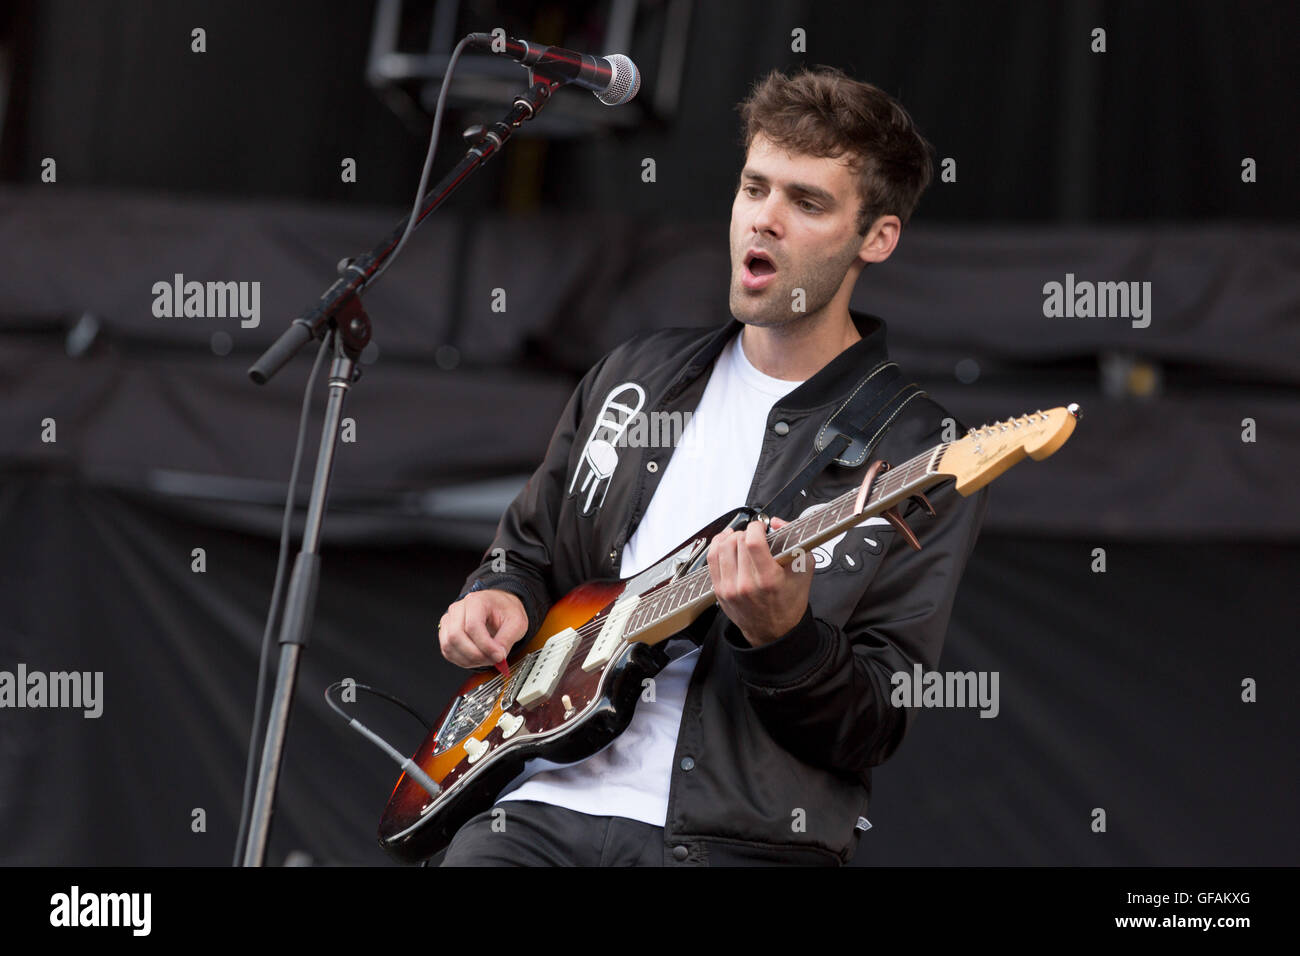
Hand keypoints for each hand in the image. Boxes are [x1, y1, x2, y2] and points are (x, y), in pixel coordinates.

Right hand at [438, 589, 527, 668]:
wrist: (499, 607)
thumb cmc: (505, 611)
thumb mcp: (517, 622)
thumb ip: (507, 639)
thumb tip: (497, 656)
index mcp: (476, 601)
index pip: (473, 626)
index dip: (485, 645)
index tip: (499, 656)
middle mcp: (458, 609)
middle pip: (456, 636)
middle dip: (475, 654)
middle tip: (492, 660)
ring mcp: (449, 620)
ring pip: (449, 646)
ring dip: (468, 659)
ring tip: (487, 659)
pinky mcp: (446, 632)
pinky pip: (448, 651)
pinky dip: (462, 660)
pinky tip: (477, 659)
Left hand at [706, 516, 813, 646]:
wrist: (774, 631)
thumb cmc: (789, 601)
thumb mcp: (803, 569)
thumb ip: (795, 541)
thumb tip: (778, 523)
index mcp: (768, 580)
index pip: (752, 542)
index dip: (756, 528)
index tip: (761, 527)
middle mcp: (746, 585)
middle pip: (737, 542)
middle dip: (746, 533)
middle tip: (754, 536)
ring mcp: (730, 589)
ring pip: (721, 548)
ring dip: (731, 537)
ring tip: (740, 537)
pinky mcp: (719, 590)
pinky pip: (711, 559)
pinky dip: (718, 545)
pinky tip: (726, 542)